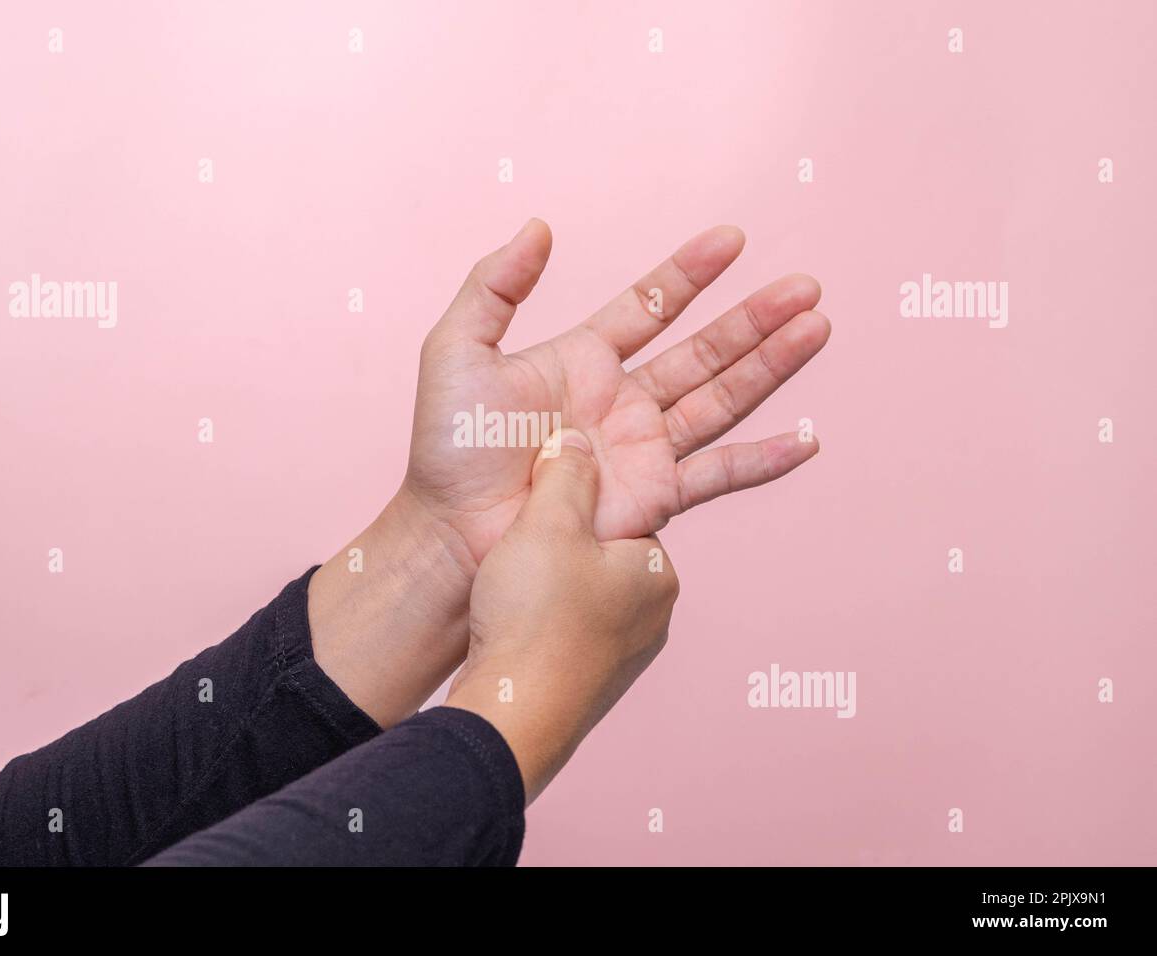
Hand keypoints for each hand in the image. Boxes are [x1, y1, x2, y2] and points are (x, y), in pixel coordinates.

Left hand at [404, 218, 829, 566]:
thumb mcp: (458, 349)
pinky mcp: (652, 497)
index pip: (649, 306)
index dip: (689, 273)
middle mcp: (622, 400)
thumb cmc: (449, 448)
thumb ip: (493, 285)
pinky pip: (718, 475)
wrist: (454, 530)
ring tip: (817, 328)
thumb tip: (538, 227)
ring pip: (722, 398)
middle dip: (754, 317)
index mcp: (583, 360)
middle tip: (805, 286)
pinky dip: (764, 460)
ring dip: (771, 366)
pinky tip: (807, 439)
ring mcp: (642, 448)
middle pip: (704, 348)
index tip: (732, 239)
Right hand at [446, 430, 678, 803]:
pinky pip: (565, 638)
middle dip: (556, 551)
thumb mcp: (550, 523)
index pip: (619, 515)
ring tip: (507, 595)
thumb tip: (576, 442)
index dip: (570, 507)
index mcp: (657, 573)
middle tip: (516, 559)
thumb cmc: (535, 618)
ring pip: (580, 599)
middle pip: (599, 556)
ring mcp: (625, 659)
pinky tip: (508, 631)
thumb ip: (567, 472)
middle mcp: (653, 618)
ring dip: (543, 592)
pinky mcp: (593, 688)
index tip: (535, 514)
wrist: (512, 719)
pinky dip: (538, 629)